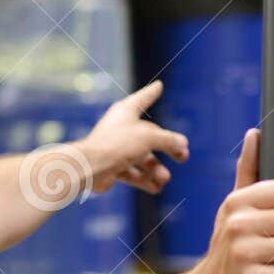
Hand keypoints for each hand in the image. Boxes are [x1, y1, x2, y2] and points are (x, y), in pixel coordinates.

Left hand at [78, 80, 189, 195]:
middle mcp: (121, 128)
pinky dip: (145, 180)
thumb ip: (169, 140)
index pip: (143, 98)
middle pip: (150, 136)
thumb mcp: (150, 137)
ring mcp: (117, 148)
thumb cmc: (118, 144)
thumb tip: (183, 144)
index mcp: (126, 112)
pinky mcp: (112, 167)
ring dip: (156, 169)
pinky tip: (156, 188)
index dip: (151, 93)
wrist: (90, 167)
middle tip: (183, 157)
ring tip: (164, 178)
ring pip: (142, 158)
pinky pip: (133, 173)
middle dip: (168, 148)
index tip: (159, 86)